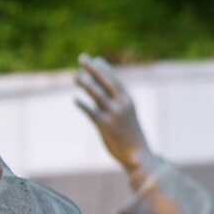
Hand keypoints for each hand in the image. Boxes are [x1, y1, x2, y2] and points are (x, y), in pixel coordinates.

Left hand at [75, 54, 151, 182]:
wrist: (139, 155)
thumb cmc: (131, 135)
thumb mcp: (125, 115)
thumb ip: (111, 103)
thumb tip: (95, 91)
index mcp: (128, 101)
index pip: (115, 79)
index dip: (104, 68)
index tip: (95, 59)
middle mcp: (122, 105)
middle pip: (105, 81)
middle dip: (93, 68)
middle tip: (82, 58)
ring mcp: (114, 115)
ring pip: (97, 94)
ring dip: (85, 83)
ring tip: (75, 75)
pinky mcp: (105, 126)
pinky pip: (91, 113)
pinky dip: (83, 105)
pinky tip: (74, 100)